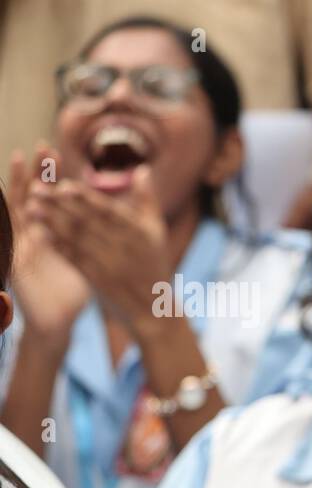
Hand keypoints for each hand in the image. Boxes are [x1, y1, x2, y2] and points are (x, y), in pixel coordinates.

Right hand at [7, 145, 90, 349]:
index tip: (53, 150)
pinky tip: (17, 210)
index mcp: (47, 230)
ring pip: (15, 213)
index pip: (46, 196)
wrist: (57, 322)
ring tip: (20, 167)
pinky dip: (12, 225)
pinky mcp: (14, 265)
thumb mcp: (84, 257)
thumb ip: (94, 233)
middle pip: (27, 197)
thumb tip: (108, 211)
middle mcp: (29, 234)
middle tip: (37, 148)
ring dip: (17, 191)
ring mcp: (19, 248)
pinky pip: (10, 241)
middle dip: (31, 173)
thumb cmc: (69, 289)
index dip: (48, 174)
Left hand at [26, 163, 171, 326]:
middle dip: (60, 205)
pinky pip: (74, 259)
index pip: (107, 211)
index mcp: (138, 232)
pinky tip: (40, 233)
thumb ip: (147, 200)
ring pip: (77, 239)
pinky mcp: (97, 279)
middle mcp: (123, 247)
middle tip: (36, 188)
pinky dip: (57, 246)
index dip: (85, 198)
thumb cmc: (155, 265)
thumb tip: (141, 170)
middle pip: (86, 222)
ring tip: (32, 206)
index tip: (65, 184)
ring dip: (52, 222)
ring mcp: (109, 264)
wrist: (153, 309)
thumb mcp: (157, 231)